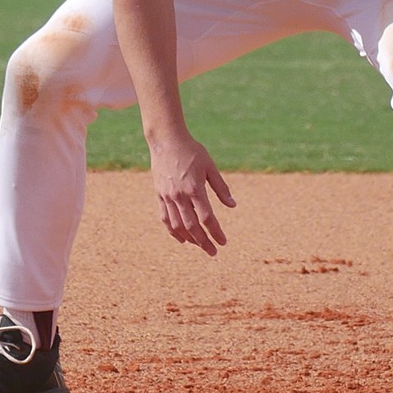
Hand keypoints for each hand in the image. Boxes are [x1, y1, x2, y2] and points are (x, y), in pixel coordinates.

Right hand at [149, 134, 235, 256]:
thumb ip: (221, 188)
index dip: (216, 232)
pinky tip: (181, 238)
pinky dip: (173, 231)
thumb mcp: (210, 167)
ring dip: (189, 239)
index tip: (223, 242)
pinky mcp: (160, 195)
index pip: (207, 218)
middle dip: (203, 242)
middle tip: (213, 252)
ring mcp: (168, 196)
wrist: (166, 140)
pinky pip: (165, 218)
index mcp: (195, 188)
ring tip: (199, 245)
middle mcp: (180, 195)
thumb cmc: (192, 151)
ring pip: (177, 225)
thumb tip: (232, 205)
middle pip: (192, 226)